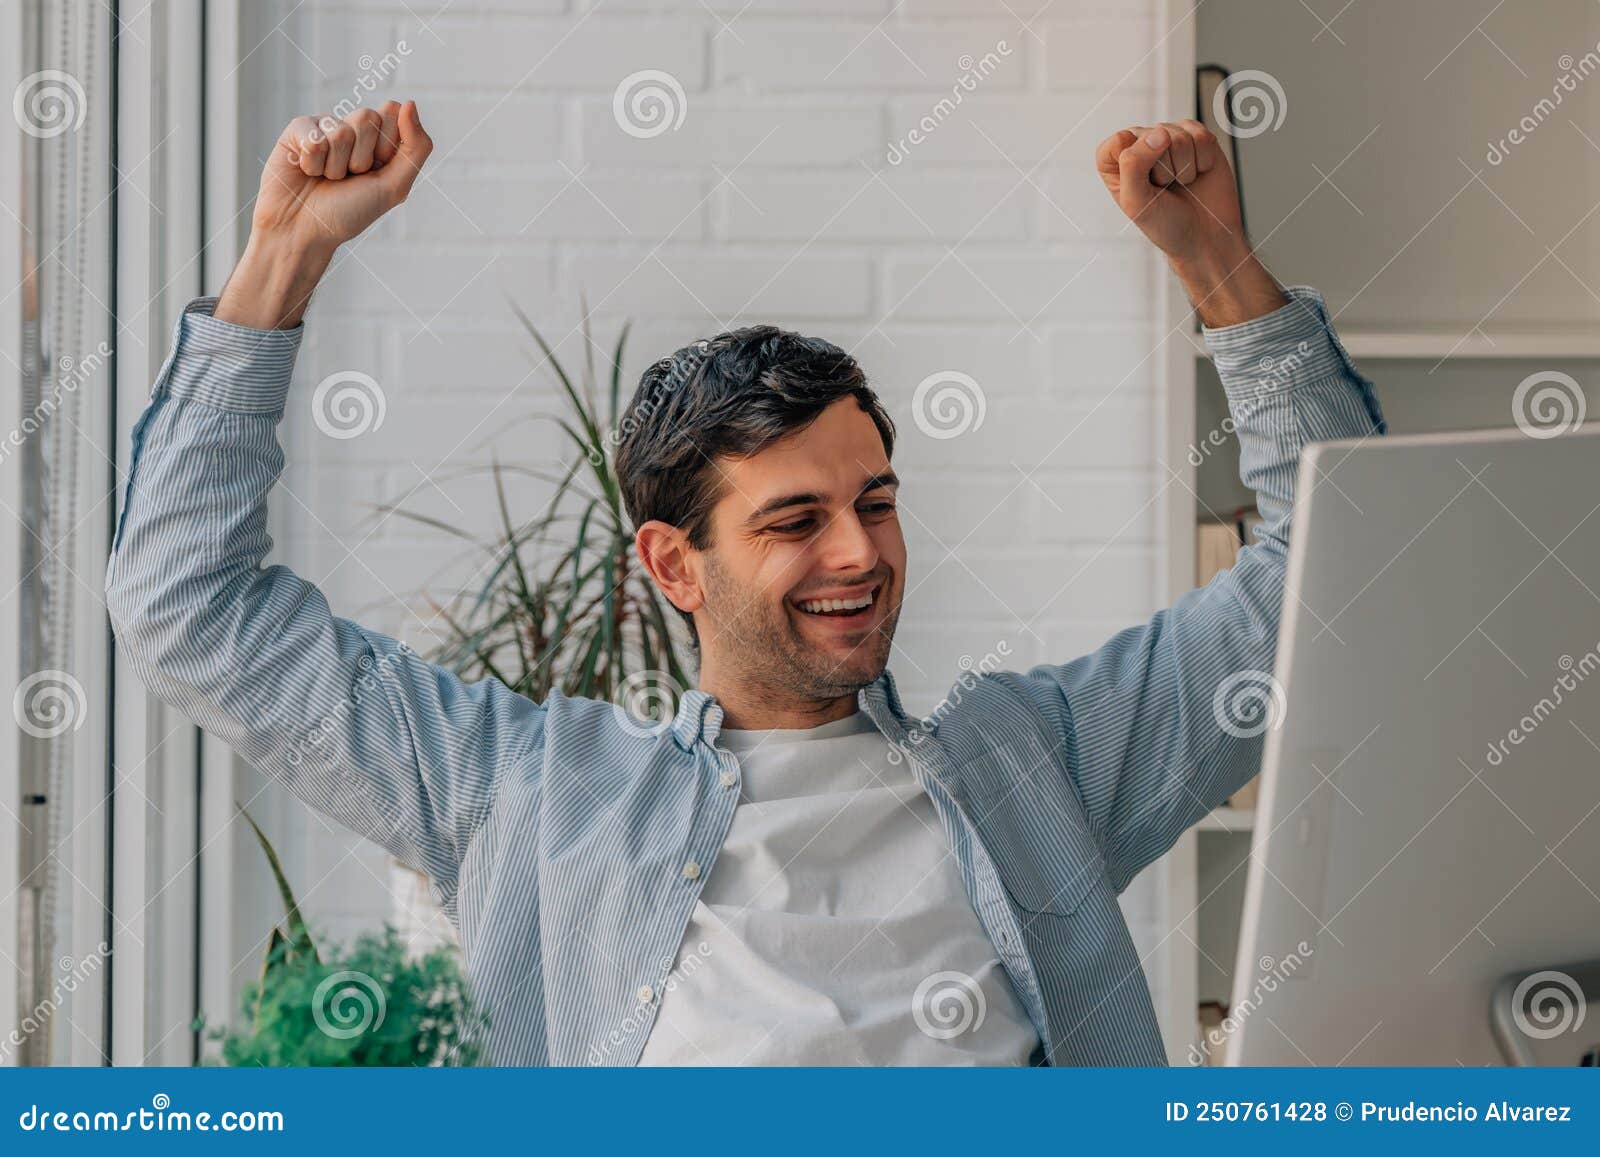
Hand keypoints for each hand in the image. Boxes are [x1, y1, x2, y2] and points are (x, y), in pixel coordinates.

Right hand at [254, 99, 431, 251]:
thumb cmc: (349, 212)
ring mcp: (325, 127)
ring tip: (326, 179)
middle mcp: (353, 130)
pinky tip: (306, 171)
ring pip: (341, 131)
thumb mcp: (394, 186)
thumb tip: (410, 103)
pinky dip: (312, 163)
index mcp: (380, 141)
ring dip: (335, 166)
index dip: (386, 146)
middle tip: (348, 178)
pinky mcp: (298, 129)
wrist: (304, 230)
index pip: (393, 111)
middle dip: (361, 158)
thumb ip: (415, 147)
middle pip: (367, 117)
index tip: (375, 171)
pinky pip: (314, 136)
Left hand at [1096, 120, 1284, 325]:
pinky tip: (1198, 173)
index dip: (1136, 163)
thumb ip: (1134, 164)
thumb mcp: (1137, 202)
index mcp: (1115, 160)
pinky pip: (1202, 136)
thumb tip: (1159, 133)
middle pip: (1154, 136)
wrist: (1204, 236)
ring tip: (1182, 183)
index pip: (1121, 140)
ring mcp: (1170, 139)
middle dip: (1164, 169)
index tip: (1144, 186)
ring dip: (1185, 167)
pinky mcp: (1197, 138)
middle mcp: (1141, 144)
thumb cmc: (1165, 224)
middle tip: (1166, 189)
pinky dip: (1204, 160)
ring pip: (1179, 136)